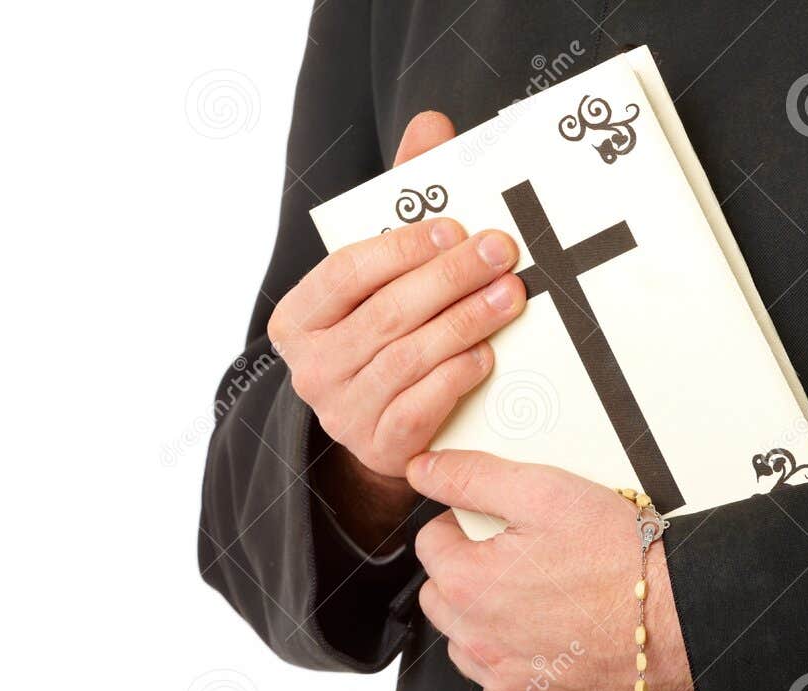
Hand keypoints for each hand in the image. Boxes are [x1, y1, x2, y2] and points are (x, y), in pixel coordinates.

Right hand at [266, 112, 526, 549]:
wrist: (383, 429)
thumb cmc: (384, 334)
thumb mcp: (383, 272)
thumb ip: (402, 202)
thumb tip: (432, 124)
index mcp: (298, 319)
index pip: (346, 272)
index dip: (401, 248)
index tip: (454, 226)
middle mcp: (310, 369)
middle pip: (384, 314)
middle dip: (448, 279)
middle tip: (501, 252)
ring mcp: (342, 414)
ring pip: (406, 360)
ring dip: (463, 324)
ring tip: (510, 297)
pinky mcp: (379, 449)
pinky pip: (419, 409)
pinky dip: (454, 379)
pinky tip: (487, 355)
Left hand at [407, 450, 696, 690]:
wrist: (677, 618)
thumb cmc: (620, 558)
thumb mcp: (543, 491)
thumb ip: (471, 476)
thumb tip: (422, 470)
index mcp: (469, 584)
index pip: (430, 543)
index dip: (462, 524)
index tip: (494, 525)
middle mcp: (477, 640)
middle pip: (440, 594)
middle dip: (466, 570)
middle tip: (517, 556)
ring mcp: (503, 678)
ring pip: (463, 641)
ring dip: (481, 617)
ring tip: (532, 595)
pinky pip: (495, 681)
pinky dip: (508, 659)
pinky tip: (542, 634)